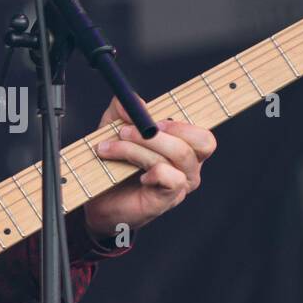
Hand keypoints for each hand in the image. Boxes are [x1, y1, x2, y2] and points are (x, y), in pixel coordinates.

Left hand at [84, 95, 216, 238]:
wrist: (99, 202)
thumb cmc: (112, 165)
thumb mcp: (113, 129)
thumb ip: (121, 110)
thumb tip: (132, 101)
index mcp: (184, 144)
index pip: (204, 134)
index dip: (185, 121)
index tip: (155, 118)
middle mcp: (190, 164)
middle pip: (200, 141)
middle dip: (161, 131)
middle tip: (126, 130)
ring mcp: (182, 183)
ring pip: (179, 155)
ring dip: (139, 147)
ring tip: (110, 148)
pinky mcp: (169, 198)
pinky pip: (172, 177)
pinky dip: (152, 172)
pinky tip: (137, 176)